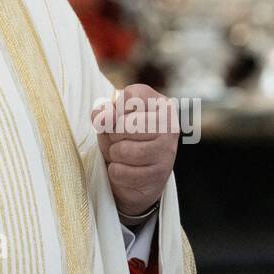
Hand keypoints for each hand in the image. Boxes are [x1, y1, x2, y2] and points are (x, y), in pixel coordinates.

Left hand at [91, 83, 177, 216]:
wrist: (136, 174)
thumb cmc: (124, 139)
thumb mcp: (111, 120)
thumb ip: (104, 113)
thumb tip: (105, 117)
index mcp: (161, 104)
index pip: (131, 98)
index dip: (116, 109)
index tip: (121, 117)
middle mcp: (169, 126)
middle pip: (127, 125)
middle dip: (113, 134)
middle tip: (119, 139)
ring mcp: (167, 151)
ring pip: (123, 150)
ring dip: (114, 153)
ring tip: (121, 154)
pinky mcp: (159, 175)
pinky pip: (121, 171)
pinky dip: (115, 171)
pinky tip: (126, 169)